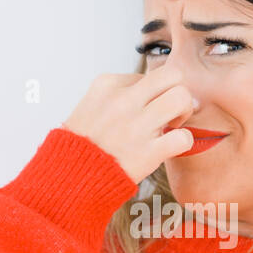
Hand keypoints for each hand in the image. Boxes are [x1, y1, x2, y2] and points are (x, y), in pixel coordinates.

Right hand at [60, 64, 196, 182]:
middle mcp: (123, 100)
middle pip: (172, 75)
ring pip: (181, 97)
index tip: (144, 110)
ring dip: (184, 111)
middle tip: (170, 111)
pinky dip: (184, 142)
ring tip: (172, 126)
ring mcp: (136, 125)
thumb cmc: (81, 144)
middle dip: (178, 91)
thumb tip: (150, 90)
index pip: (149, 74)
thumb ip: (117, 94)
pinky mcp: (147, 152)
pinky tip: (171, 147)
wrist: (68, 178)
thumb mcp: (90, 105)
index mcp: (107, 84)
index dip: (153, 93)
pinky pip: (184, 137)